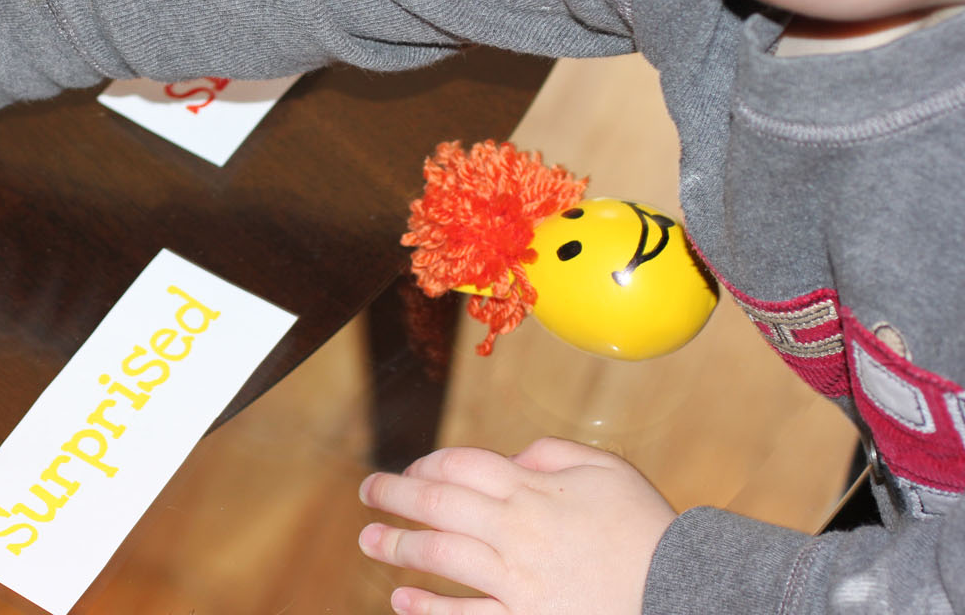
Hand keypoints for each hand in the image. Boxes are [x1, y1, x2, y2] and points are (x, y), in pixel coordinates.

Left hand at [357, 438, 675, 614]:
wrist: (685, 592)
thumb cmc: (647, 529)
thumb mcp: (608, 470)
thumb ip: (553, 453)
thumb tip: (511, 457)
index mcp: (535, 489)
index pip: (462, 466)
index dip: (429, 463)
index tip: (412, 470)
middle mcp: (518, 531)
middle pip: (440, 504)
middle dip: (395, 494)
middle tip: (368, 490)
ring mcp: (519, 581)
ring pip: (442, 557)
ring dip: (398, 546)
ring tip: (369, 539)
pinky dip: (430, 609)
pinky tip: (402, 600)